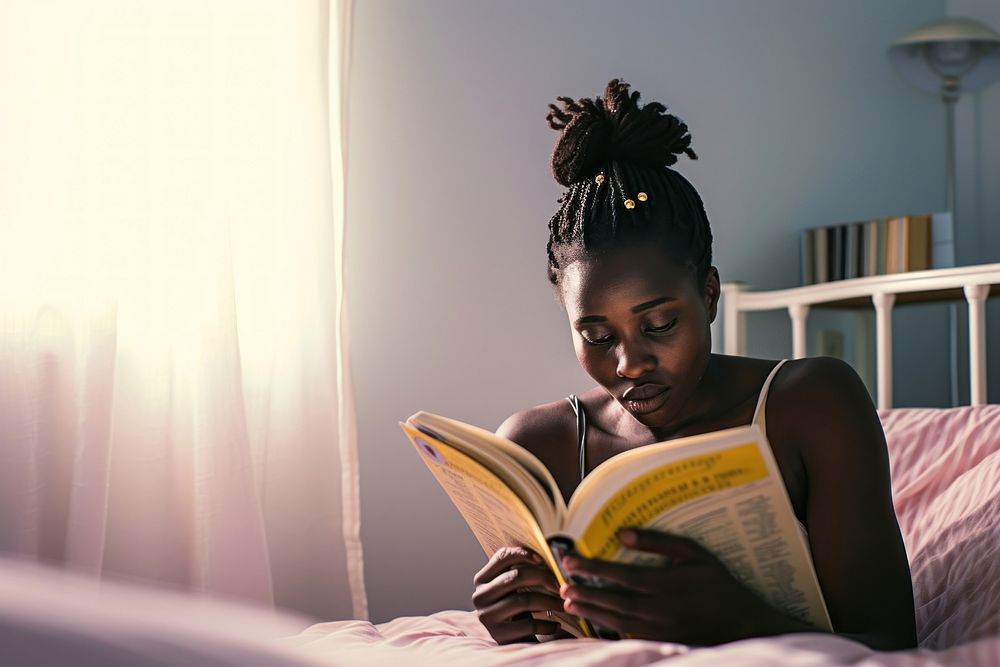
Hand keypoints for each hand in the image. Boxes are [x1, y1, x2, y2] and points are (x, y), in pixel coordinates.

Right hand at [472, 545, 567, 643]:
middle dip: (544, 578)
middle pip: (516, 577)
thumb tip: (549, 553)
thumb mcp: (514, 587)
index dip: (524, 554)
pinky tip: (555, 625)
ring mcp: (487, 616)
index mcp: (482, 579)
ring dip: (550, 602)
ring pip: (523, 600)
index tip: (545, 559)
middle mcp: (480, 596)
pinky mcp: (498, 635)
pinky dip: (546, 624)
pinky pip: (528, 624)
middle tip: (562, 585)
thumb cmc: (517, 608)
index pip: (502, 557)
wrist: (512, 641)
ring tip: (565, 604)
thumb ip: (522, 569)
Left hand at [560, 529, 802, 644]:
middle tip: (562, 585)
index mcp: (668, 585)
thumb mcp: (694, 554)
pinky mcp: (663, 642)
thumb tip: (623, 534)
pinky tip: (593, 621)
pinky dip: (608, 628)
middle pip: (615, 602)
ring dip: (591, 612)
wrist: (744, 624)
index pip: (622, 576)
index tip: (571, 561)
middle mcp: (662, 610)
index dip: (593, 568)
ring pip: (618, 622)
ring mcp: (661, 631)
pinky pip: (629, 635)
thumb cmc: (719, 584)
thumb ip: (659, 543)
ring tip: (569, 603)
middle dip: (586, 593)